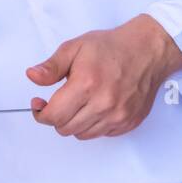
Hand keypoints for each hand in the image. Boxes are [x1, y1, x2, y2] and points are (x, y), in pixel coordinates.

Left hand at [26, 14, 181, 139]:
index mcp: (86, 84)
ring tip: (79, 104)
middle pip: (66, 129)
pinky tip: (95, 107)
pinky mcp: (127, 123)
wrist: (148, 51)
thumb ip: (51, 67)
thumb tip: (32, 77)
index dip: (41, 113)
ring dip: (75, 123)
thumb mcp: (75, 48)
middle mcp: (103, 104)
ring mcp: (117, 116)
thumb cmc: (113, 48)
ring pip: (82, 135)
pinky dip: (93, 125)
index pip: (54, 116)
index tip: (39, 105)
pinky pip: (101, 134)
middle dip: (57, 118)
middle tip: (58, 103)